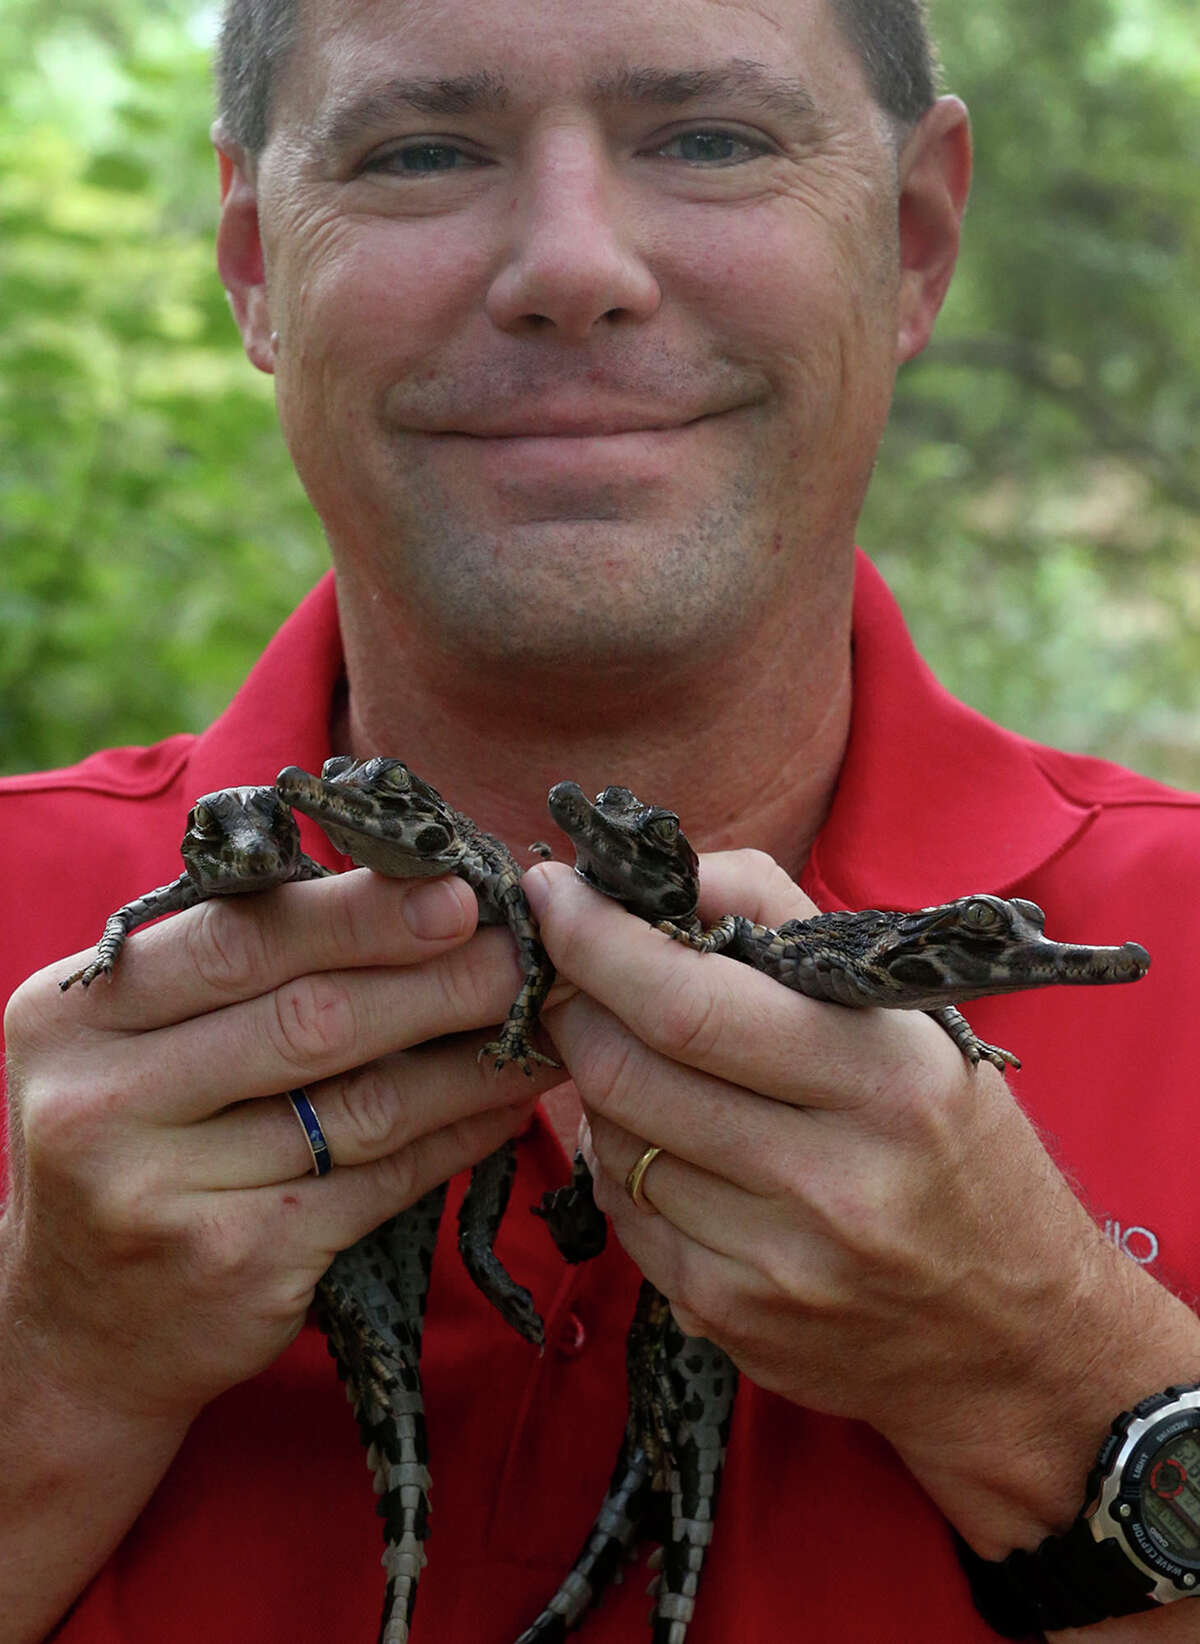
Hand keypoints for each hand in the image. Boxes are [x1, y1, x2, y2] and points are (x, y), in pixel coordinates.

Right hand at [3, 867, 557, 1427]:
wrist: (77, 1330)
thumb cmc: (131, 1143)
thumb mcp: (134, 1043)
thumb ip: (232, 969)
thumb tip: (404, 896)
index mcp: (74, 1016)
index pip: (237, 940)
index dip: (359, 914)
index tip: (456, 892)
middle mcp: (103, 1102)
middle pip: (308, 1019)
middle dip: (436, 980)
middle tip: (522, 952)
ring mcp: (167, 1194)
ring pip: (361, 1105)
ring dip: (468, 1060)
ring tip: (539, 1023)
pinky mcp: (240, 1263)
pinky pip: (380, 1182)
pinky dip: (455, 1137)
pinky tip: (505, 1106)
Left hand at [524, 851, 1199, 1561]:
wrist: (1015, 1336)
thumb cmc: (954, 1143)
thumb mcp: (908, 1021)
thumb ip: (784, 922)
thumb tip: (662, 873)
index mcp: (887, 1077)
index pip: (690, 1001)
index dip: (597, 940)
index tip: (554, 892)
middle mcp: (832, 1179)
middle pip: (628, 1071)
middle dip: (574, 1005)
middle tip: (570, 971)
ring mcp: (775, 1264)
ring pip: (611, 1142)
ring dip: (597, 1084)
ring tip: (639, 1058)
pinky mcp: (732, 1320)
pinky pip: (622, 1215)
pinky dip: (619, 1160)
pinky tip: (663, 1141)